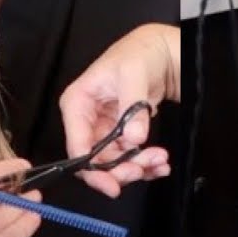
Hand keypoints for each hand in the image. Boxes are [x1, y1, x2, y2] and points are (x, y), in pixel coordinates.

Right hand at [60, 24, 177, 197]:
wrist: (158, 52)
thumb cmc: (138, 54)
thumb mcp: (133, 74)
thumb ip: (133, 107)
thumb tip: (133, 137)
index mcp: (77, 103)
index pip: (77, 145)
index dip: (93, 170)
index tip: (113, 184)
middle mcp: (86, 119)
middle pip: (96, 160)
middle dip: (121, 169)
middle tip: (144, 167)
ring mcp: (104, 128)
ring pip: (114, 162)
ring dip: (138, 167)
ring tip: (159, 160)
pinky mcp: (120, 134)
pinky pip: (128, 157)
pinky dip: (145, 164)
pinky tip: (159, 163)